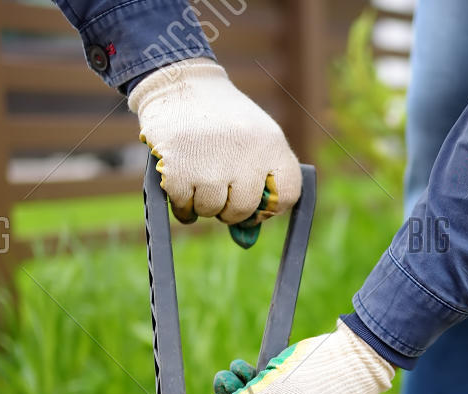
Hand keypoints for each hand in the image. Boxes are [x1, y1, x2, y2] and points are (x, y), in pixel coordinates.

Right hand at [130, 58, 300, 242]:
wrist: (180, 81)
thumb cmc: (220, 119)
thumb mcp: (249, 139)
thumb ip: (256, 183)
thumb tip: (245, 239)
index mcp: (272, 144)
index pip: (288, 194)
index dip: (271, 208)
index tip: (256, 206)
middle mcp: (246, 153)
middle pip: (245, 209)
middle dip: (230, 210)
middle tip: (219, 194)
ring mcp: (212, 162)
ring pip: (213, 211)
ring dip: (202, 205)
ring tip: (197, 180)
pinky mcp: (180, 168)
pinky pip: (185, 207)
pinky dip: (181, 205)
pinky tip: (179, 185)